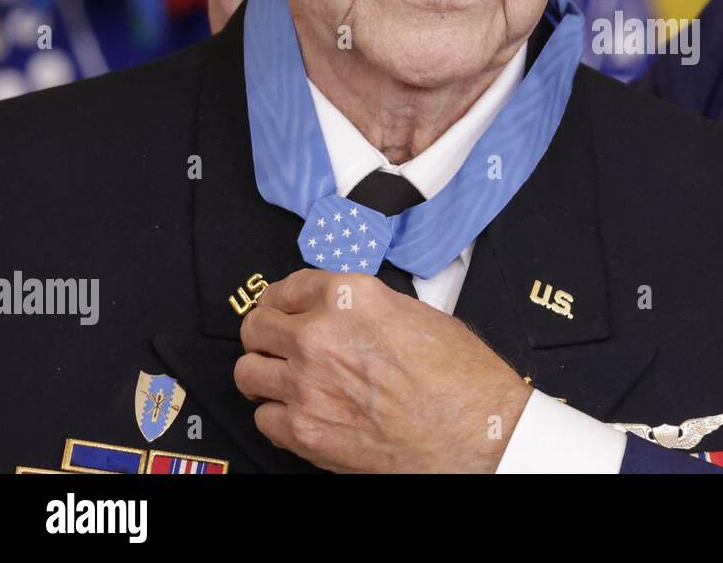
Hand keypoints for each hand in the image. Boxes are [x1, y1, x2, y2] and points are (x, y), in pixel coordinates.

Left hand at [234, 269, 533, 472]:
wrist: (474, 434)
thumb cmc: (461, 379)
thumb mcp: (418, 315)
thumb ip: (368, 308)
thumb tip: (344, 314)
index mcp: (351, 297)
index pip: (287, 287)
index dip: (281, 299)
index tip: (280, 307)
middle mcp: (320, 336)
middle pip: (257, 327)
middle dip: (265, 334)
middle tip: (276, 342)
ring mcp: (307, 385)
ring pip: (248, 372)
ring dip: (265, 373)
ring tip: (283, 379)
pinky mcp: (306, 432)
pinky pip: (264, 418)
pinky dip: (278, 415)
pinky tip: (301, 412)